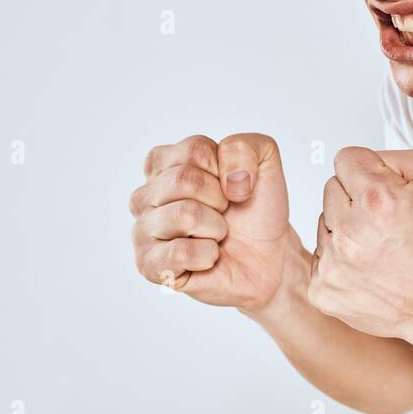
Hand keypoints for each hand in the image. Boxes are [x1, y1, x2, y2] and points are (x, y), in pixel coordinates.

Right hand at [130, 133, 290, 311]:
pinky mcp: (148, 266)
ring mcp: (143, 231)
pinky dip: (208, 255)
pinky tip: (207, 257)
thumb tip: (227, 180)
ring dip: (217, 228)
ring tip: (215, 234)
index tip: (229, 185)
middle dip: (220, 199)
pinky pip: (181, 253)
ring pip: (185, 215)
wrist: (269, 255)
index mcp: (164, 163)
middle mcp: (145, 195)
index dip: (225, 170)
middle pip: (184, 180)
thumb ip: (243, 147)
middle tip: (223, 212)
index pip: (195, 150)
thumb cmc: (255, 208)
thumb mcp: (264, 159)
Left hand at [307, 147, 412, 341]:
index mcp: (377, 199)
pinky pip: (320, 258)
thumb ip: (396, 155)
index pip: (345, 159)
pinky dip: (341, 262)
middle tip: (387, 221)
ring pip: (324, 224)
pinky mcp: (324, 291)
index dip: (368, 171)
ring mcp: (334, 266)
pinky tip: (369, 268)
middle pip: (331, 189)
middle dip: (356, 199)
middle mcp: (351, 233)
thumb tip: (367, 159)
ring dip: (346, 230)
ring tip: (380, 247)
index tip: (384, 189)